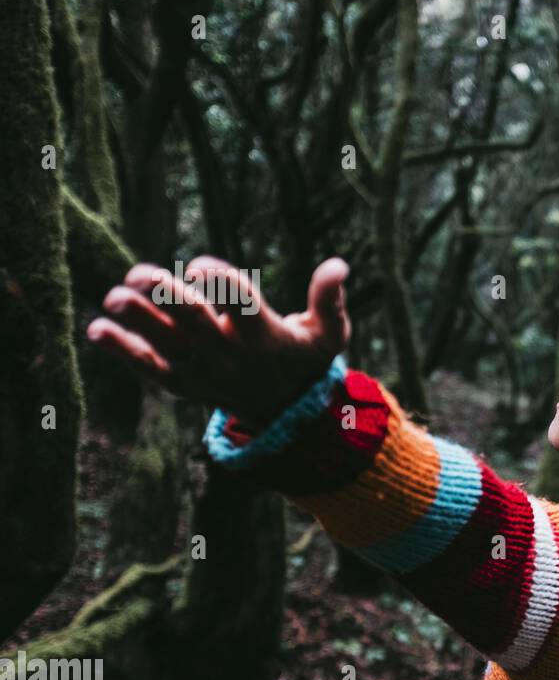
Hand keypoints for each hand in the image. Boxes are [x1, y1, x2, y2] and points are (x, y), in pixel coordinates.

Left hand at [88, 256, 350, 428]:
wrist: (286, 414)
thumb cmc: (306, 361)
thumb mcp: (328, 334)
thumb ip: (329, 300)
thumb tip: (340, 264)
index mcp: (265, 337)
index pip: (241, 304)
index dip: (218, 280)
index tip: (200, 268)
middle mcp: (232, 356)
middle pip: (195, 323)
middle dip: (166, 297)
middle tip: (139, 274)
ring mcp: (205, 373)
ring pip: (167, 344)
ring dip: (138, 321)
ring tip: (114, 296)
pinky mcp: (185, 385)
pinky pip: (150, 368)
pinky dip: (123, 350)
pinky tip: (98, 329)